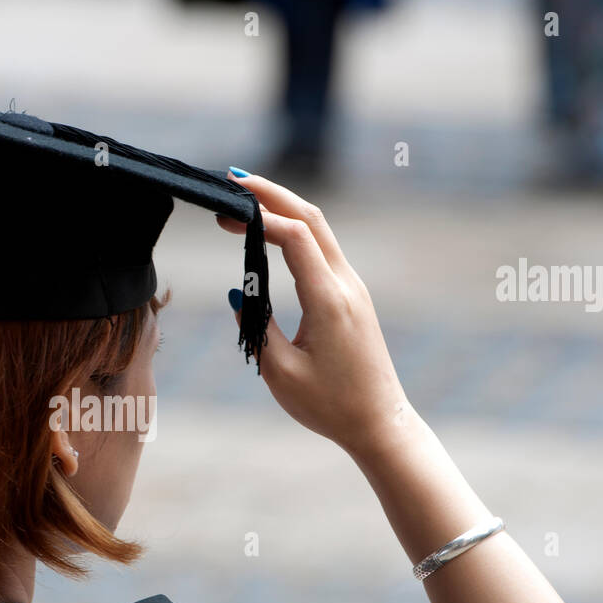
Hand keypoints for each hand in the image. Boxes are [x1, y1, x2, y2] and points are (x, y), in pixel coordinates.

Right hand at [218, 172, 409, 459]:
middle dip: (271, 193)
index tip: (223, 212)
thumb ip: (256, 327)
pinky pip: (323, 248)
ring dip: (283, 207)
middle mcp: (346, 285)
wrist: (379, 423)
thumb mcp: (280, 373)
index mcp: (328, 300)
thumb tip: (238, 292)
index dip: (258, 217)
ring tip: (245, 196)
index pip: (293, 237)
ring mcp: (353, 288)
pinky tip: (271, 229)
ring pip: (319, 229)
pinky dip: (295, 229)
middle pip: (310, 218)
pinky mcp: (352, 296)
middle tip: (231, 179)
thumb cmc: (330, 406)